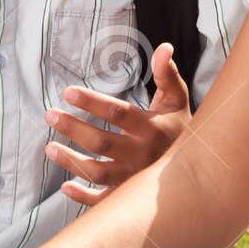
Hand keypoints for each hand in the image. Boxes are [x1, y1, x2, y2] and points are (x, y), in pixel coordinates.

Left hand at [45, 41, 191, 206]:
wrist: (199, 167)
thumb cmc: (180, 127)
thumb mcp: (177, 98)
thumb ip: (167, 73)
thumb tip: (164, 47)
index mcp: (151, 128)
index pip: (117, 112)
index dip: (91, 102)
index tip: (68, 92)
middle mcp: (142, 154)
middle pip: (102, 142)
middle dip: (73, 128)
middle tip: (50, 114)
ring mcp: (134, 177)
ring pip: (98, 172)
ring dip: (71, 161)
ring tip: (49, 147)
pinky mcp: (129, 195)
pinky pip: (104, 200)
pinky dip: (83, 197)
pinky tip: (65, 187)